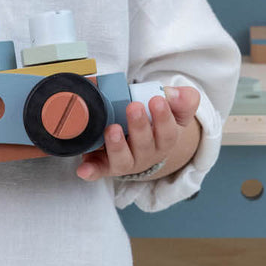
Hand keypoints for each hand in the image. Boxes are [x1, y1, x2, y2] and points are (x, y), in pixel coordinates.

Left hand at [76, 85, 201, 181]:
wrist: (141, 141)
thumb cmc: (155, 121)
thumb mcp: (174, 108)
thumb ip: (182, 99)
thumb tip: (173, 94)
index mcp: (164, 140)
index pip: (168, 132)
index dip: (164, 117)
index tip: (158, 99)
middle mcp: (146, 154)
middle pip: (145, 145)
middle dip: (139, 126)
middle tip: (134, 107)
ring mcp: (126, 161)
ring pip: (123, 160)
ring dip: (117, 146)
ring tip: (112, 129)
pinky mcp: (106, 165)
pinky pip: (99, 170)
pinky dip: (92, 170)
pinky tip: (84, 169)